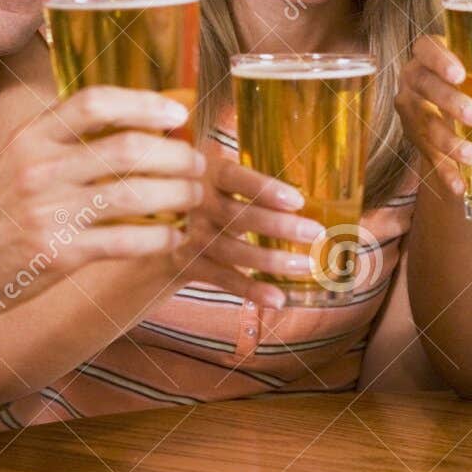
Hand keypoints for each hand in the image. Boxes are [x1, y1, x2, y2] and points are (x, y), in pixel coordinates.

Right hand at [0, 87, 205, 308]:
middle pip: (128, 149)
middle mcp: (40, 169)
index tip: (176, 111)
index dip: (143, 102)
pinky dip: (161, 239)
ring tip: (194, 197)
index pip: (94, 102)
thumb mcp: (19, 160)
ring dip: (178, 194)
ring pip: (135, 193)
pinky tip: (175, 238)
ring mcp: (49, 212)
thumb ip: (66, 141)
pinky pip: (127, 241)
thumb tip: (137, 123)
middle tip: (197, 162)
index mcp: (32, 138)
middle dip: (176, 154)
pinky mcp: (59, 253)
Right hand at [172, 151, 327, 308]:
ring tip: (307, 265)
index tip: (298, 201)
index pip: (234, 177)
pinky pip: (222, 278)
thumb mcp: (221, 176)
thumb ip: (253, 182)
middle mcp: (193, 202)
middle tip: (316, 233)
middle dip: (279, 226)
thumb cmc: (209, 193)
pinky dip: (251, 289)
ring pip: (232, 251)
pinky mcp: (185, 262)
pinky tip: (278, 298)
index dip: (264, 189)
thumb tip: (313, 197)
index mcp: (207, 172)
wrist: (155, 222)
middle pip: (236, 216)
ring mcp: (188, 234)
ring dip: (271, 260)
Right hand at [394, 34, 471, 195]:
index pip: (426, 48)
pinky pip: (427, 155)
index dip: (439, 59)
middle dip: (449, 102)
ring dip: (448, 142)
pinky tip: (459, 186)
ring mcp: (411, 109)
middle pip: (425, 85)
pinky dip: (444, 171)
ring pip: (425, 123)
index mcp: (432, 55)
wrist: (443, 105)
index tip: (460, 75)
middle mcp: (415, 79)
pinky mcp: (414, 137)